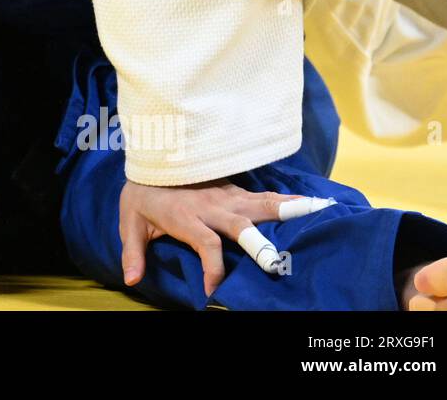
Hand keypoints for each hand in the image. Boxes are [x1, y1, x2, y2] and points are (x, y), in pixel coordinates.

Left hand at [119, 180, 301, 295]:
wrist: (150, 157)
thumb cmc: (142, 195)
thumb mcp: (130, 223)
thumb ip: (133, 252)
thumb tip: (131, 279)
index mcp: (186, 217)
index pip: (205, 244)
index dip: (212, 268)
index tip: (213, 290)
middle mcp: (210, 206)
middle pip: (239, 226)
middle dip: (257, 244)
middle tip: (276, 260)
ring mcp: (225, 196)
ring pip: (259, 205)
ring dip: (286, 212)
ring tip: (315, 213)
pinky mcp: (234, 189)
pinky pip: (263, 196)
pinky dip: (287, 200)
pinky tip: (310, 203)